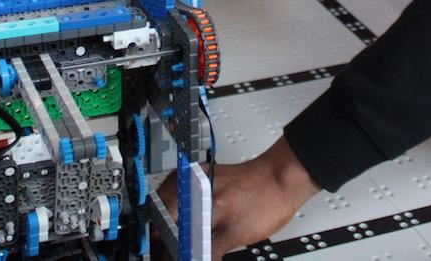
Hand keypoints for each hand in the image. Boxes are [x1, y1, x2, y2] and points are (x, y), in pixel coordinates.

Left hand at [158, 138, 318, 256]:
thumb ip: (190, 200)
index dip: (152, 232)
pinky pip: (208, 253)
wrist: (278, 178)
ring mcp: (214, 211)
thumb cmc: (247, 183)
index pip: (156, 209)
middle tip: (162, 254)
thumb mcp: (210, 182)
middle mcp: (198, 192)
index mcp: (189, 179)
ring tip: (179, 256)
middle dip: (160, 246)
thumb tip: (170, 224)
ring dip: (177, 254)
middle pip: (164, 227)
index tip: (153, 244)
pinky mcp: (231, 229)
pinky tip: (201, 257)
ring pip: (183, 242)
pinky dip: (201, 258)